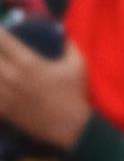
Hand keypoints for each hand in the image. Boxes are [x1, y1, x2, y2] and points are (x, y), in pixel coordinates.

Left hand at [0, 32, 88, 149]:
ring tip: (1, 66)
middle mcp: (13, 76)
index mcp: (28, 63)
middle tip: (0, 49)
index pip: (2, 39)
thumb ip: (67, 45)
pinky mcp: (4, 109)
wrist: (73, 129)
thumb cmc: (75, 95)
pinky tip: (0, 84)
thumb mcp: (78, 65)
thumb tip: (59, 31)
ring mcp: (6, 94)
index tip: (0, 31)